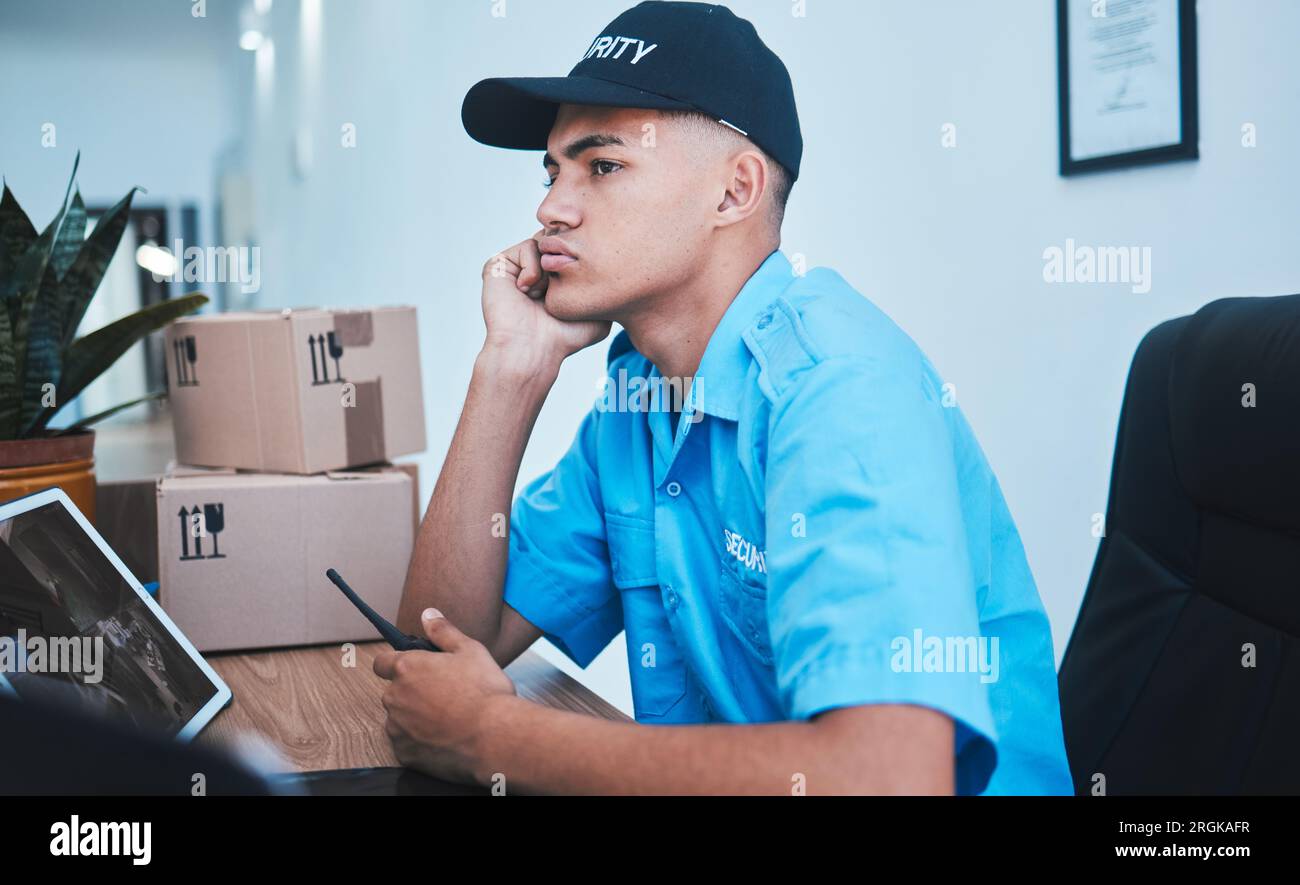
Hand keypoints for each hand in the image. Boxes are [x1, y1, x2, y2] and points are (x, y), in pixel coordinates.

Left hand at [373, 608, 516, 785]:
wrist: (495, 737)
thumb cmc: (485, 691)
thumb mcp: (470, 651)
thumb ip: (443, 631)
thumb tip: (428, 614)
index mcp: (407, 668)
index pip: (382, 662)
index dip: (396, 664)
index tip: (414, 670)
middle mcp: (394, 697)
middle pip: (394, 692)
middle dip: (412, 692)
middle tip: (444, 695)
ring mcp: (397, 728)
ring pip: (399, 719)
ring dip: (415, 718)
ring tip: (448, 719)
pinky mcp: (404, 754)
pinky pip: (407, 744)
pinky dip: (420, 742)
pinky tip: (445, 738)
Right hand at [480, 233, 609, 371]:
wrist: (533, 348)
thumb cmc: (564, 337)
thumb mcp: (599, 316)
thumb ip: (606, 291)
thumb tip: (614, 273)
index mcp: (556, 279)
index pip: (574, 250)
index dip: (581, 258)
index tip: (581, 278)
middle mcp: (537, 270)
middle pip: (559, 240)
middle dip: (565, 259)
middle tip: (561, 285)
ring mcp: (518, 266)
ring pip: (544, 242)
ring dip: (549, 269)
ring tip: (543, 295)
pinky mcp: (499, 264)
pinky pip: (526, 247)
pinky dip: (532, 268)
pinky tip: (527, 292)